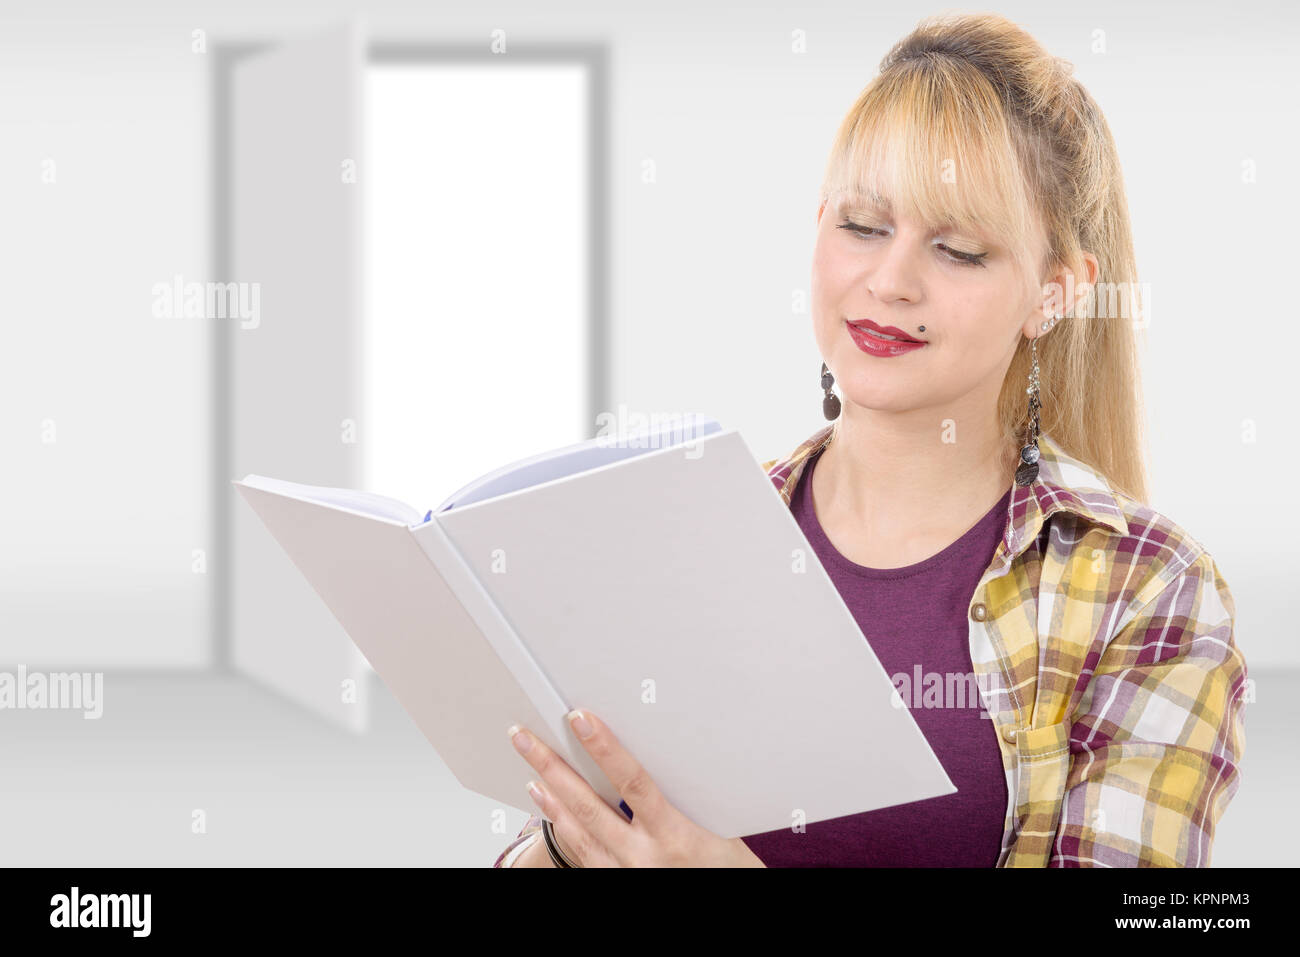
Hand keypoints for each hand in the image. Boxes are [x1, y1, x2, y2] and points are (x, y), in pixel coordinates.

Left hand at [507, 710, 764, 866]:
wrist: (726, 898)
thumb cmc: (728, 867)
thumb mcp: (719, 826)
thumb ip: (684, 795)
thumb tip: (657, 754)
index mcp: (675, 835)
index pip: (632, 782)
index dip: (604, 749)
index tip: (580, 719)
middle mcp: (644, 858)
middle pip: (588, 806)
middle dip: (552, 767)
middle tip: (524, 737)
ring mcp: (625, 874)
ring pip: (577, 832)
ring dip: (550, 797)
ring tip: (530, 768)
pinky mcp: (616, 883)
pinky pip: (582, 854)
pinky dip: (563, 828)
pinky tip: (551, 809)